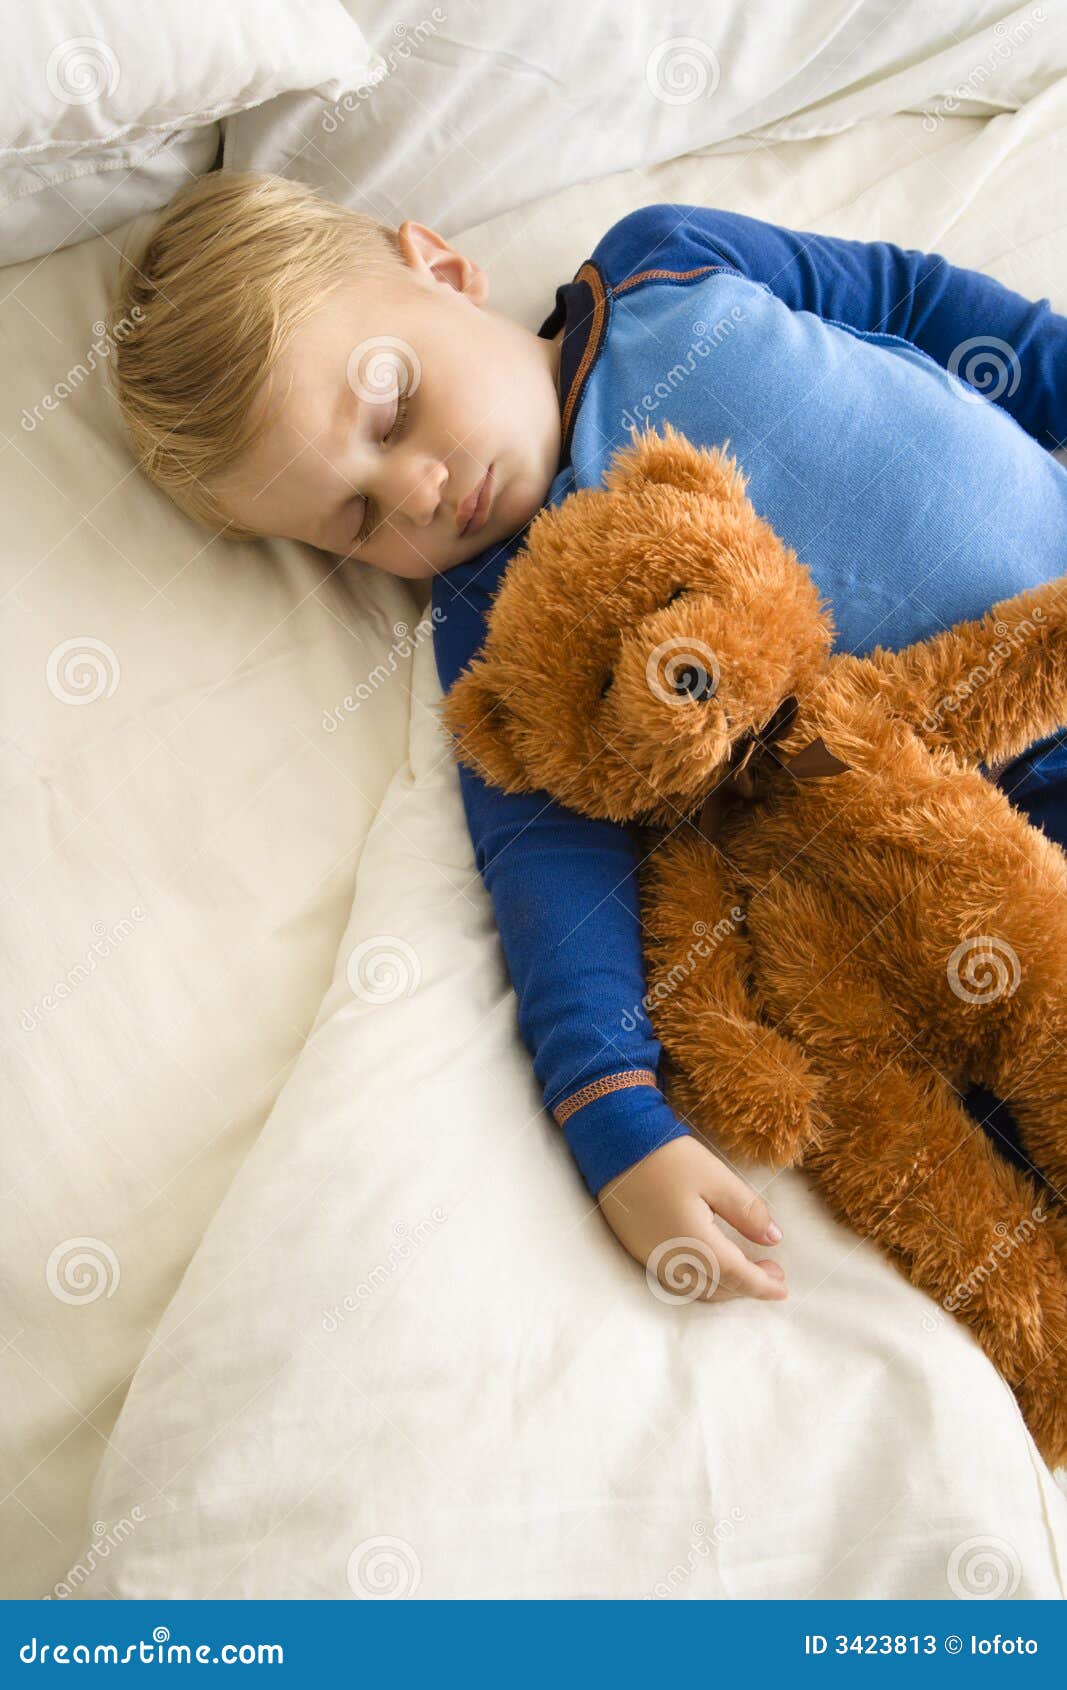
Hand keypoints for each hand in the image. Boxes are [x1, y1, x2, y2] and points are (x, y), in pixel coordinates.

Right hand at [597, 1135, 787, 1300]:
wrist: (615, 1145)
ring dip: (724, 1288)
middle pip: (717, 1288)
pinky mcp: (638, 1248)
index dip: (762, 1286)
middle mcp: (671, 1258)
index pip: (736, 1276)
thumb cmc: (668, 1157)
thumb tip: (773, 1238)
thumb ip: (747, 1211)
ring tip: (745, 1273)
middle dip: (747, 1288)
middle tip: (771, 1275)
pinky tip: (710, 1267)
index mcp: (694, 1242)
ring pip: (695, 1289)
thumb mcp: (716, 1177)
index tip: (783, 1288)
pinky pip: (675, 1281)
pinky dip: (701, 1282)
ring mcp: (651, 1256)